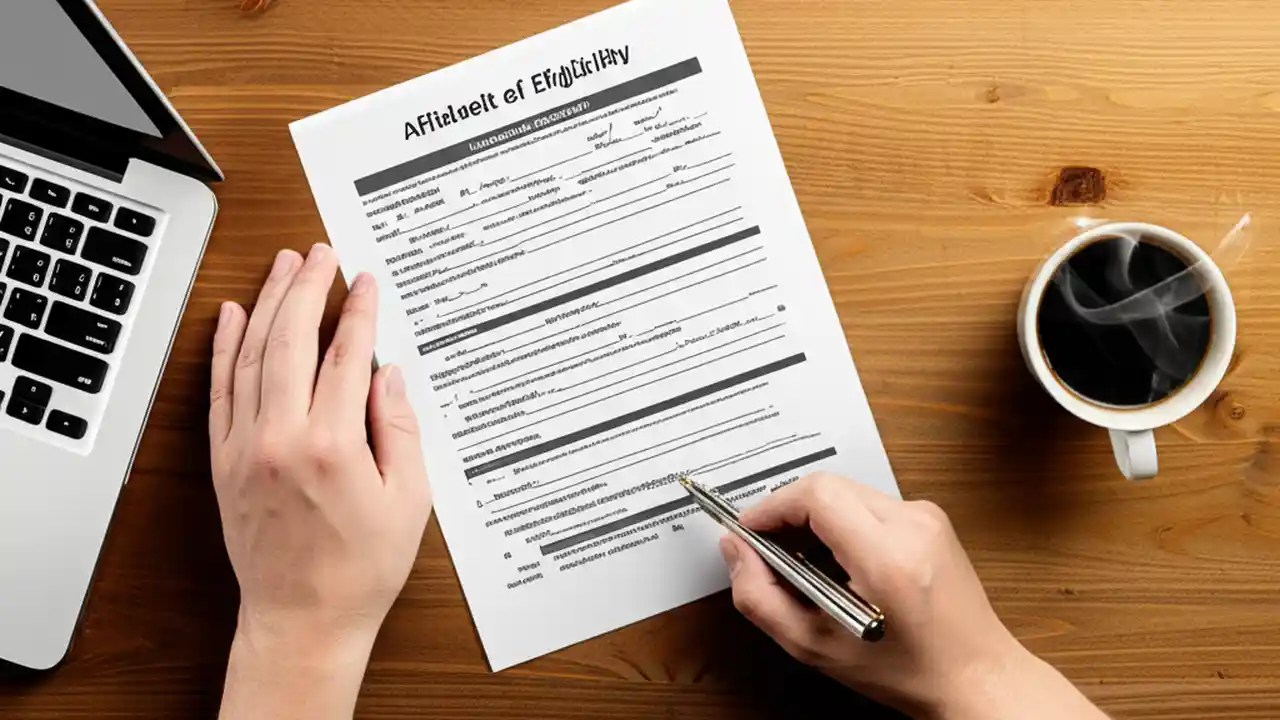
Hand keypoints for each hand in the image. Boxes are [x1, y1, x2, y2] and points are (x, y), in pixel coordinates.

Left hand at [209, 246, 431, 718]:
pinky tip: (229, 315)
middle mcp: (280, 438)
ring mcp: (244, 447)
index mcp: (331, 445)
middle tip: (320, 254)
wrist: (303, 619)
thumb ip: (398, 428)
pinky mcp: (223, 462)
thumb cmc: (361, 567)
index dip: (359, 313)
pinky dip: (222, 348)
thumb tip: (387, 374)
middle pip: (290, 341)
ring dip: (265, 305)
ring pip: (250, 356)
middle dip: (306, 289)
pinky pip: (219, 390)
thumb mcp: (408, 499)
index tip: (367, 282)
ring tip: (282, 266)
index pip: (345, 357)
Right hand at [720, 474, 1106, 719]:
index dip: (773, 506)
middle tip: (771, 552)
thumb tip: (736, 551)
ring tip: (808, 566)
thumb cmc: (907, 670)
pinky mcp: (930, 517)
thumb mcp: (815, 647)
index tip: (751, 531)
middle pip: (827, 487)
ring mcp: (926, 516)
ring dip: (815, 520)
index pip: (816, 495)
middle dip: (789, 513)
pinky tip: (840, 564)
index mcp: (887, 557)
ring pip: (846, 492)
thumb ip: (761, 598)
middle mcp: (912, 525)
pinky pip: (869, 503)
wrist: (975, 676)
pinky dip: (842, 524)